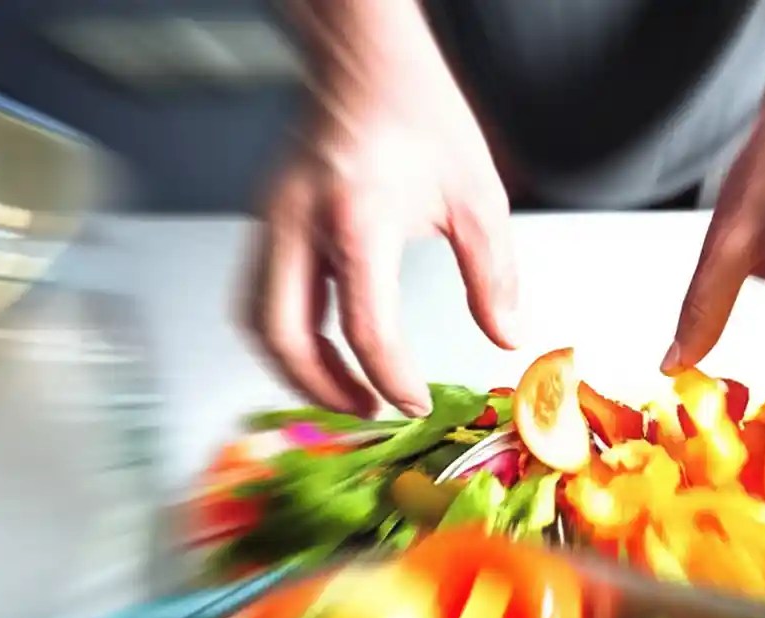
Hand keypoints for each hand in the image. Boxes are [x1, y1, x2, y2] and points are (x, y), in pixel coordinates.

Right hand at [246, 4, 518, 417]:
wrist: (366, 62)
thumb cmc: (418, 113)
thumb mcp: (476, 196)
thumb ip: (494, 274)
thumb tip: (507, 335)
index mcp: (358, 217)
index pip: (365, 327)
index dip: (391, 378)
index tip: (414, 400)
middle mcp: (301, 222)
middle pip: (286, 335)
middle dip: (324, 387)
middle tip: (367, 408)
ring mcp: (273, 220)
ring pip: (258, 319)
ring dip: (295, 366)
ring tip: (344, 387)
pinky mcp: (266, 220)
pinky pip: (258, 293)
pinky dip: (285, 333)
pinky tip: (324, 344)